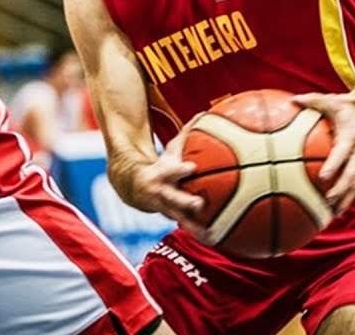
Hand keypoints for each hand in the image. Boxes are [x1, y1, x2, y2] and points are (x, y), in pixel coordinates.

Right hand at [130, 123, 209, 242]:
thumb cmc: (162, 165)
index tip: (191, 167)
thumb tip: (205, 113)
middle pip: (173, 199)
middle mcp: (162, 194)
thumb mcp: (172, 149)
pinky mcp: (173, 219)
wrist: (135, 189)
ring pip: (180, 220)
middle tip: (199, 204)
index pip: (170, 171)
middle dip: (185, 201)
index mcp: (162, 175)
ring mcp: (166, 209)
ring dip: (194, 227)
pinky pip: (189, 228)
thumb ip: (188, 133)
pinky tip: (218, 240)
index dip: (179, 170)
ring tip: (211, 236)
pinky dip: (202, 234)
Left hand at [292, 92, 354, 215]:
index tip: (322, 178)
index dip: (333, 165)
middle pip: (351, 175)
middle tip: (326, 203)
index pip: (342, 153)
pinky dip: (347, 198)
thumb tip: (291, 100)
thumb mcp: (329, 99)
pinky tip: (336, 211)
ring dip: (345, 200)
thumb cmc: (345, 104)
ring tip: (332, 216)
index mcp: (350, 136)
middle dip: (340, 190)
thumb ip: (310, 101)